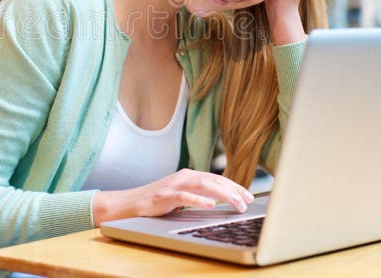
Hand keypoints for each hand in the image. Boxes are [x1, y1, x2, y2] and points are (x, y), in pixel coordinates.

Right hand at [92, 169, 253, 225]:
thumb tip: (219, 198)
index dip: (234, 186)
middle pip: (214, 180)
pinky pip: (185, 196)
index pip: (216, 179)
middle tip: (247, 201)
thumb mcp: (181, 194)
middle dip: (233, 190)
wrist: (132, 202)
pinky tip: (210, 204)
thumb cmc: (157, 200)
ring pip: (203, 185)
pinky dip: (198, 199)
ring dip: (222, 194)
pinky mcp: (165, 196)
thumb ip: (197, 193)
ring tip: (235, 203)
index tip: (248, 195)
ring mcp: (174, 185)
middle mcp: (184, 176)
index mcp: (189, 176)